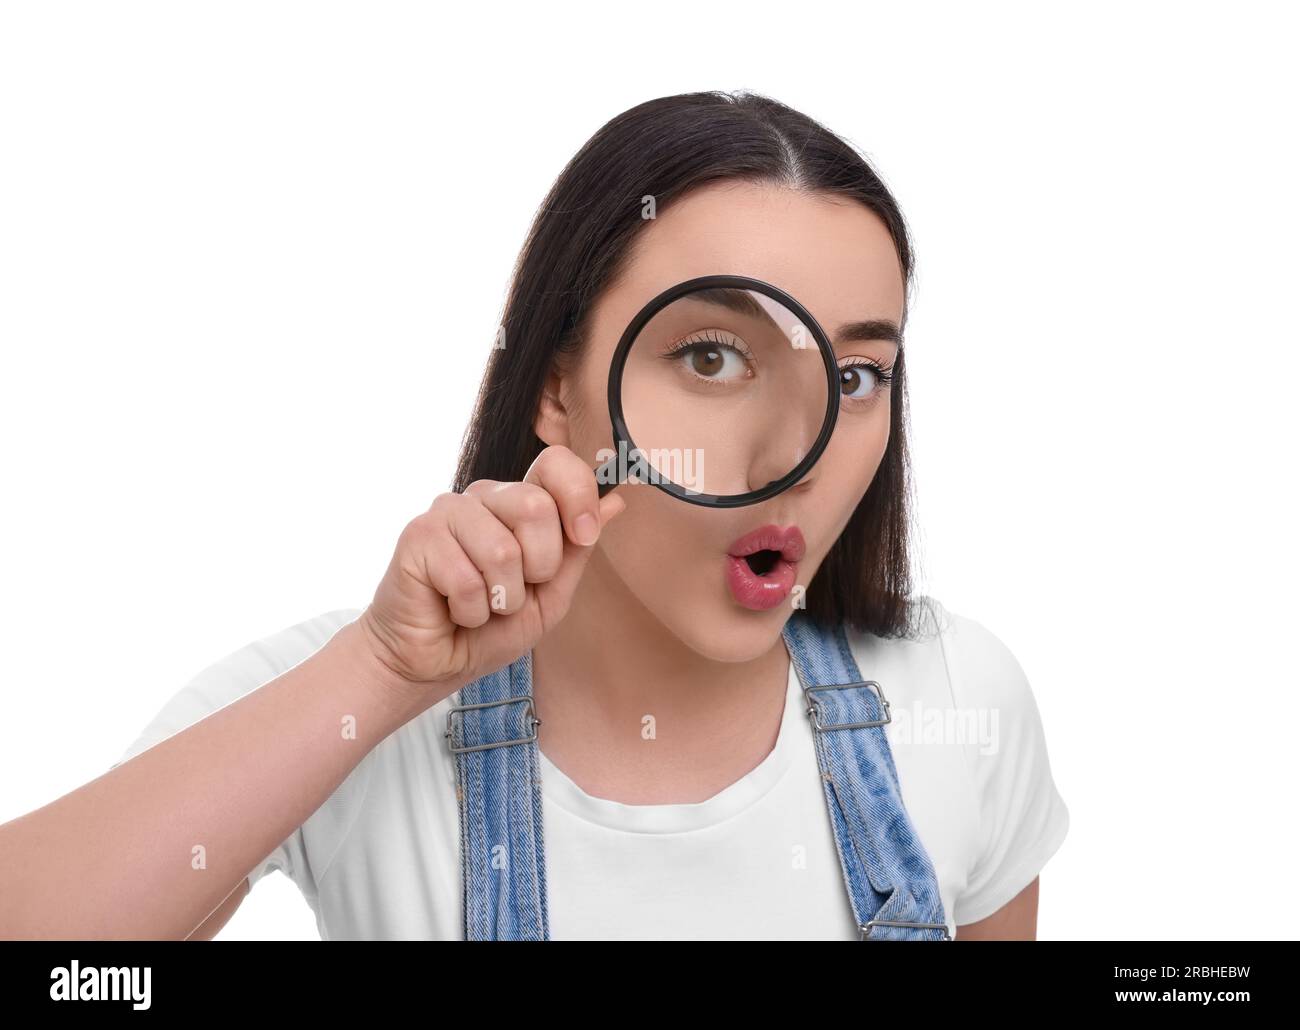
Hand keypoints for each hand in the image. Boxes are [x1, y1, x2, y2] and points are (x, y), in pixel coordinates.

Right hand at [357, 444, 625, 712]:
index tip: (583, 536)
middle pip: (536, 507)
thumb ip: (577, 549)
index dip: (578, 497)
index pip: (555, 463)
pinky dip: (469, 611)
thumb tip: (616, 501)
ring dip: (501, 598)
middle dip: (538, 567)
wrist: (435, 663)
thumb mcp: (551, 594)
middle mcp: (484, 497)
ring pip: (502, 549)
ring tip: (481, 605)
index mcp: (519, 501)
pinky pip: (465, 578)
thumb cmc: (490, 627)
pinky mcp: (418, 537)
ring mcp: (447, 512)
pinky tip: (453, 610)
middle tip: (514, 591)